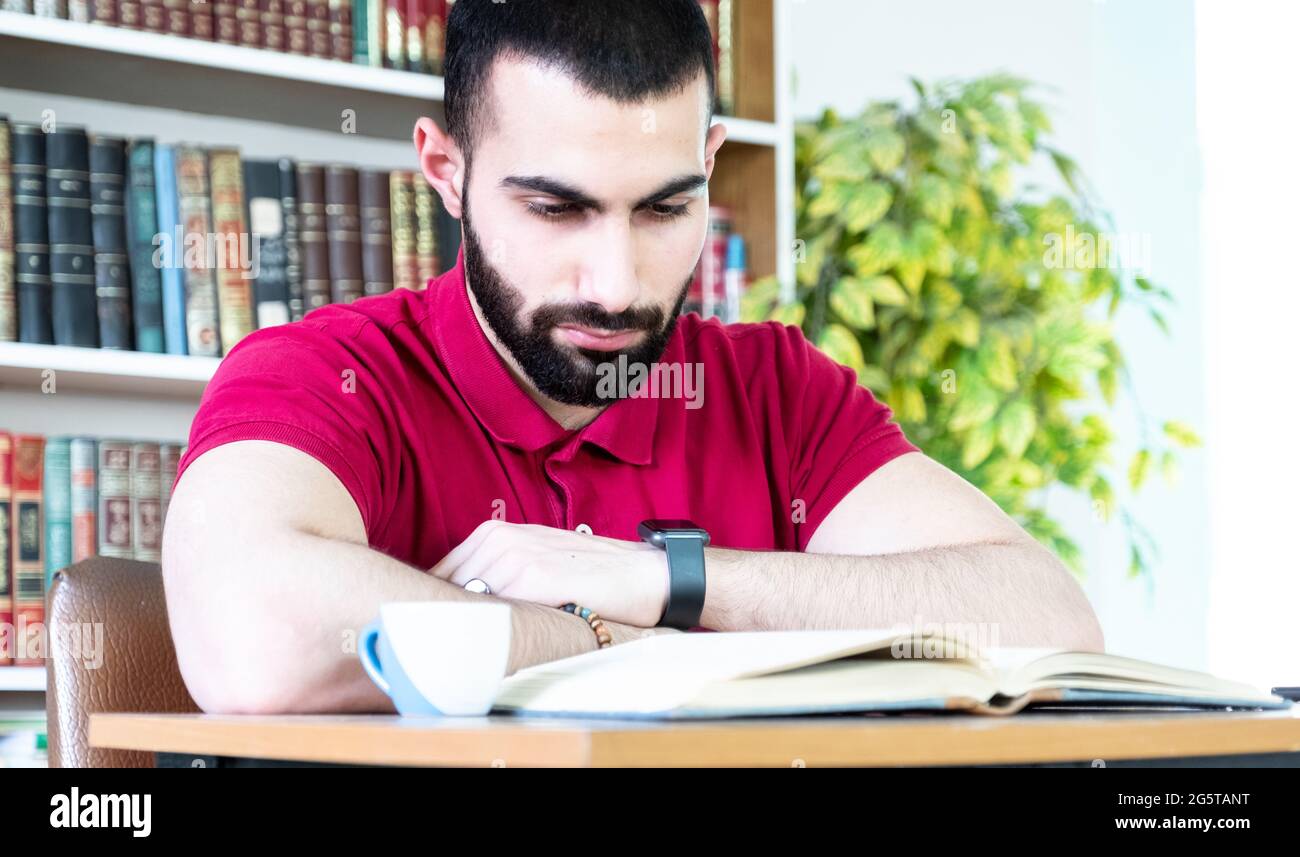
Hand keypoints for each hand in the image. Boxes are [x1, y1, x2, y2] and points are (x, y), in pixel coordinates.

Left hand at [431, 520, 669, 627]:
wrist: (644, 574)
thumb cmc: (591, 574)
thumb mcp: (536, 559)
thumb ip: (497, 574)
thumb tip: (462, 606)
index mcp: (494, 533)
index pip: (441, 573)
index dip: (438, 604)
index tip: (435, 629)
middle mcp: (498, 539)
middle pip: (445, 588)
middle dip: (446, 618)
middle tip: (446, 650)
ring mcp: (512, 557)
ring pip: (465, 601)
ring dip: (464, 628)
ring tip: (470, 655)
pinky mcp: (531, 578)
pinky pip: (493, 609)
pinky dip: (489, 631)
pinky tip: (496, 649)